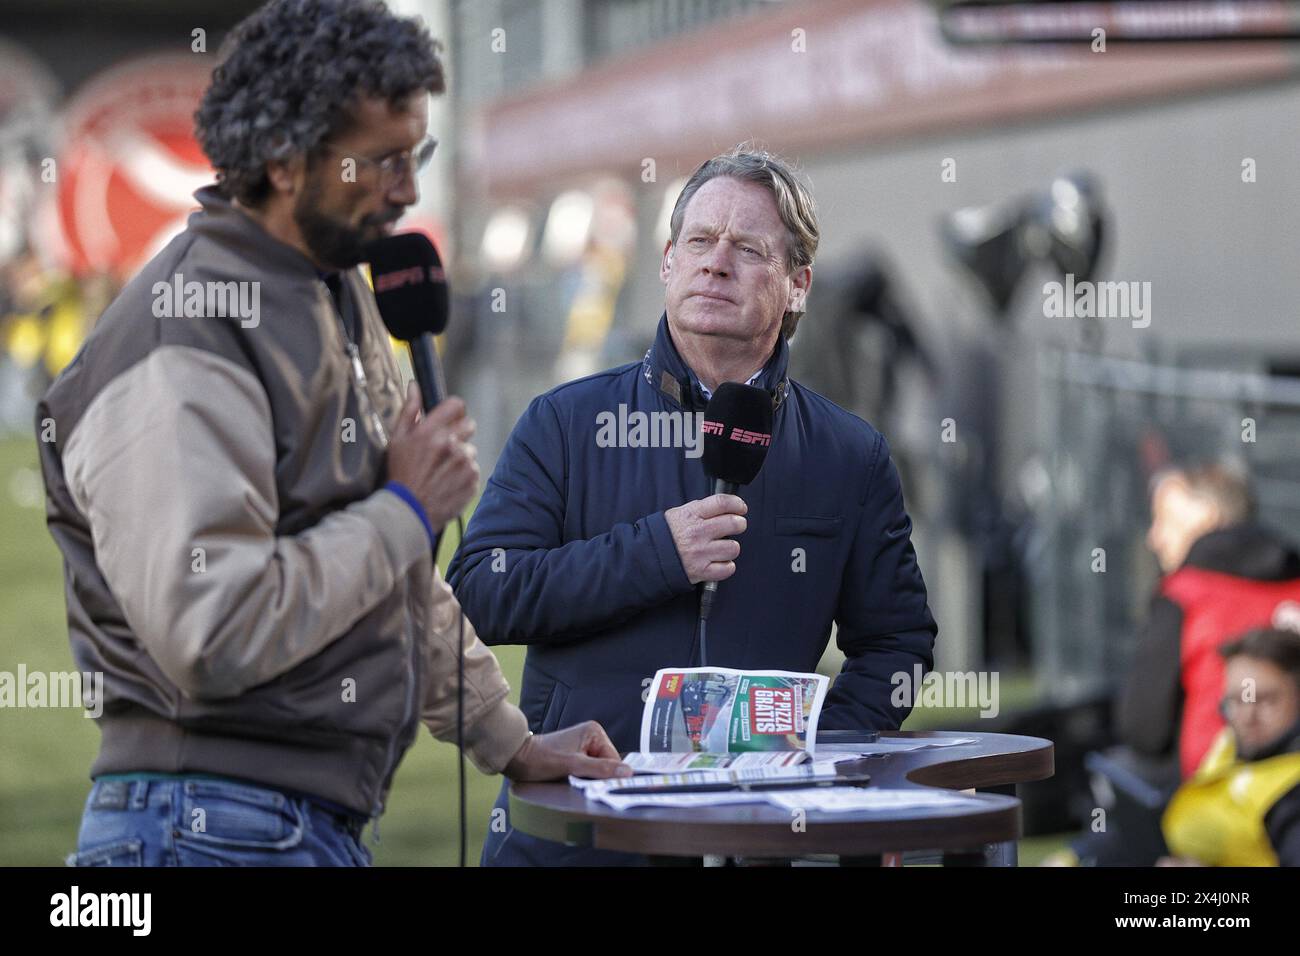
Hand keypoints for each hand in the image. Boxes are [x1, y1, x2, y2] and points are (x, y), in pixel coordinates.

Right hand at [386, 382, 478, 530]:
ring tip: (442, 470)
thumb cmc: (400, 473)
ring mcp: (464, 463)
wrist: (409, 510)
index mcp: (431, 431)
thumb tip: (414, 386)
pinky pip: (474, 469)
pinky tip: (448, 481)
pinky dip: (464, 474)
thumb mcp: (397, 439)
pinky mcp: (472, 479)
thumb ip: (409, 410)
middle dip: (459, 433)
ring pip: (471, 449)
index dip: (455, 411)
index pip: (457, 405)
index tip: (450, 419)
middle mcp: (450, 444)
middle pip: (469, 425)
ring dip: (460, 456)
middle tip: (443, 449)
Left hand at [503, 721, 631, 780]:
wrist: (518, 758)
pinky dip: (581, 777)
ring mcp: (583, 745)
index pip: (614, 760)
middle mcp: (591, 735)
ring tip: (571, 777)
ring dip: (587, 778)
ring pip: (596, 769)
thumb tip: (626, 773)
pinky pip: (587, 770)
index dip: (607, 775)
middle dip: (595, 776)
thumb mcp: (573, 766)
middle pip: (606, 765)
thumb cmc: (541, 759)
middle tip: (579, 780)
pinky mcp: (575, 754)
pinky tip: (569, 777)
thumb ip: (600, 769)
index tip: (596, 784)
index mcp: (594, 732)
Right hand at [664, 493, 747, 584]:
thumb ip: (700, 510)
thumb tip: (723, 508)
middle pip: (734, 523)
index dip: (737, 504)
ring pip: (733, 547)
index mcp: (692, 515)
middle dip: (739, 524)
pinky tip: (719, 562)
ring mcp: (700, 553)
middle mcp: (698, 532)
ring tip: (723, 547)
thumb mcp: (677, 513)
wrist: (646, 558)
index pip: (722, 503)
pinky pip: (727, 569)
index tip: (741, 508)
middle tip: (736, 526)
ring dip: (731, 547)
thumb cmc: (665, 535)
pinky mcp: (701, 571)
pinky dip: (727, 566)